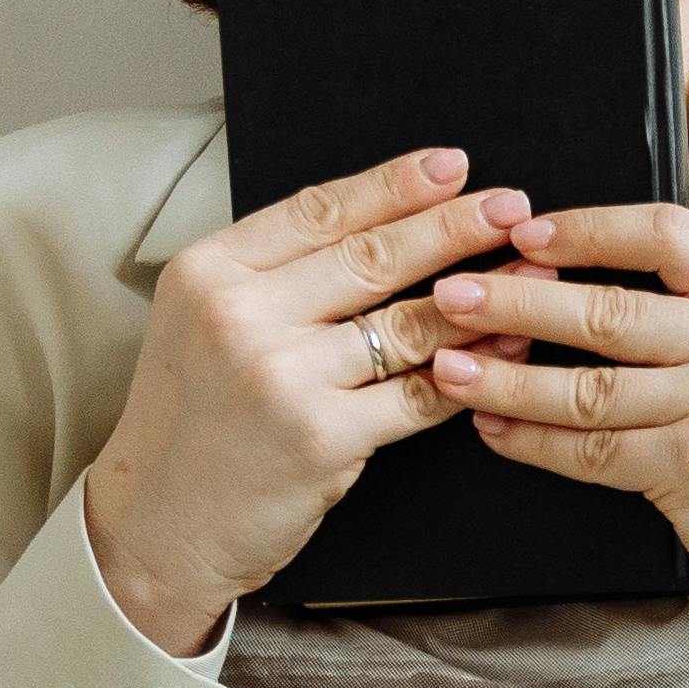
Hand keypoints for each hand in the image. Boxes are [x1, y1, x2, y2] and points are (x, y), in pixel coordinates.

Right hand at [78, 147, 531, 650]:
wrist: (158, 522)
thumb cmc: (193, 422)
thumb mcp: (203, 323)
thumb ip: (273, 275)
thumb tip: (381, 226)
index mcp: (210, 271)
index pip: (320, 210)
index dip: (394, 185)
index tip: (454, 165)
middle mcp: (241, 315)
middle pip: (371, 256)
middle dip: (454, 226)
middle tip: (513, 205)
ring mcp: (282, 377)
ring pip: (406, 324)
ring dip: (480, 297)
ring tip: (530, 274)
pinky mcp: (323, 437)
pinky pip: (418, 394)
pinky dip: (470, 371)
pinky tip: (506, 351)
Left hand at [422, 202, 688, 687]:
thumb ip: (687, 317)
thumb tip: (558, 280)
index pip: (666, 234)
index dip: (587, 227)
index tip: (524, 233)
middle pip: (610, 308)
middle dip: (517, 301)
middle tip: (452, 295)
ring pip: (587, 385)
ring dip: (505, 379)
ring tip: (449, 368)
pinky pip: (591, 449)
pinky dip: (532, 441)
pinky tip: (494, 429)